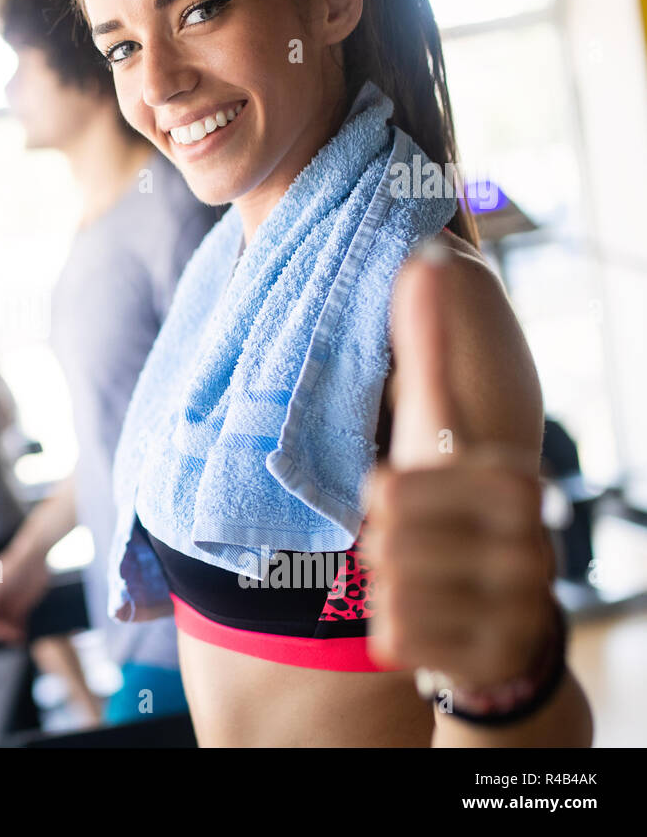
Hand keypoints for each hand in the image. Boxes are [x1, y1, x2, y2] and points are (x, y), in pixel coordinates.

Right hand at [0, 540, 50, 644]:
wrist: (36, 553)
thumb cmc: (19, 563)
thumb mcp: (2, 579)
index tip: (2, 631)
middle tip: (12, 638)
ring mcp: (4, 602)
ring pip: (0, 626)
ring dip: (8, 634)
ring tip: (19, 638)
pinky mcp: (17, 605)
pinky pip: (13, 623)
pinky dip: (17, 631)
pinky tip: (25, 633)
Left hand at [364, 241, 556, 690]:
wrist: (494, 621)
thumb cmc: (450, 509)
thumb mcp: (437, 429)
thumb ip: (429, 346)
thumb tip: (428, 254)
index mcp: (511, 482)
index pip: (395, 490)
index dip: (383, 497)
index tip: (396, 499)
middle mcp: (529, 544)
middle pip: (386, 541)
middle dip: (381, 546)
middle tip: (405, 548)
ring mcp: (519, 605)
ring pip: (390, 594)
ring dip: (386, 589)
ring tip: (415, 582)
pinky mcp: (496, 657)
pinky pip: (399, 642)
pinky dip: (394, 635)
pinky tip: (420, 625)